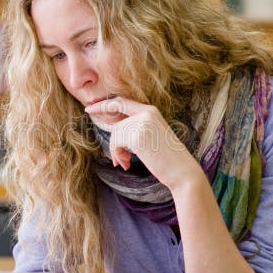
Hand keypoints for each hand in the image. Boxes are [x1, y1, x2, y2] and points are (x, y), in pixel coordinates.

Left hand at [84, 97, 199, 189]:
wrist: (182, 171)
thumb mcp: (153, 136)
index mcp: (151, 111)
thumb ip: (136, 128)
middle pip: (116, 120)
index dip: (104, 104)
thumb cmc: (167, 158)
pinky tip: (126, 164)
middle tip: (102, 137)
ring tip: (124, 162)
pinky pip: (116, 143)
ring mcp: (142, 123)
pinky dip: (117, 155)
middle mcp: (146, 113)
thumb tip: (115, 130)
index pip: (122, 102)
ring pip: (115, 133)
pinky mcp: (137, 136)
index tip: (90, 107)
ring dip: (116, 150)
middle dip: (105, 125)